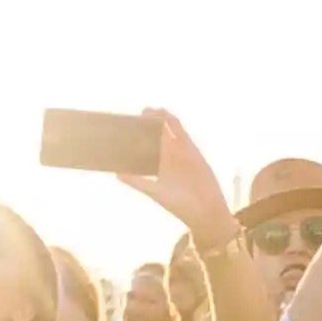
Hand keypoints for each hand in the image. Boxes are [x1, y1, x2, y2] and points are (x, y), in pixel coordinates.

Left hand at [118, 109, 232, 243]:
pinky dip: (173, 123)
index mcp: (158, 168)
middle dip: (146, 127)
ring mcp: (180, 153)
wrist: (204, 210)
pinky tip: (163, 114)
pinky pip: (181, 134)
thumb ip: (136, 181)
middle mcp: (168, 158)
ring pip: (168, 133)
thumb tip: (117, 173)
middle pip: (156, 138)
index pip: (145, 149)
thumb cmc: (179, 204)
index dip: (137, 139)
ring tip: (147, 111)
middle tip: (135, 116)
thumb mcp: (154, 191)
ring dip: (159, 121)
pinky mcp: (191, 150)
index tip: (125, 129)